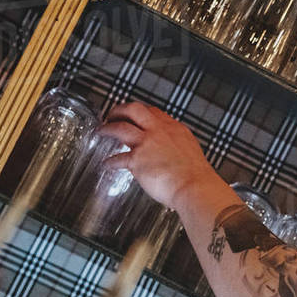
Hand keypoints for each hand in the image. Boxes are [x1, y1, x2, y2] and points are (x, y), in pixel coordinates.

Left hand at [98, 102, 216, 211]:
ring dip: (107, 128)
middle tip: (112, 114)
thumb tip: (171, 150)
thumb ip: (177, 145)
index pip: (153, 112)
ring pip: (120, 127)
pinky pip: (117, 158)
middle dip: (119, 110)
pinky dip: (110, 162)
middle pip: (133, 110)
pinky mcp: (137, 160)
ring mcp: (146, 144)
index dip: (141, 112)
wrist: (194, 186)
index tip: (135, 115)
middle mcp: (158, 132)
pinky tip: (107, 164)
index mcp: (173, 129)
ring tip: (101, 131)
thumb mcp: (190, 150)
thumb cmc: (195, 176)